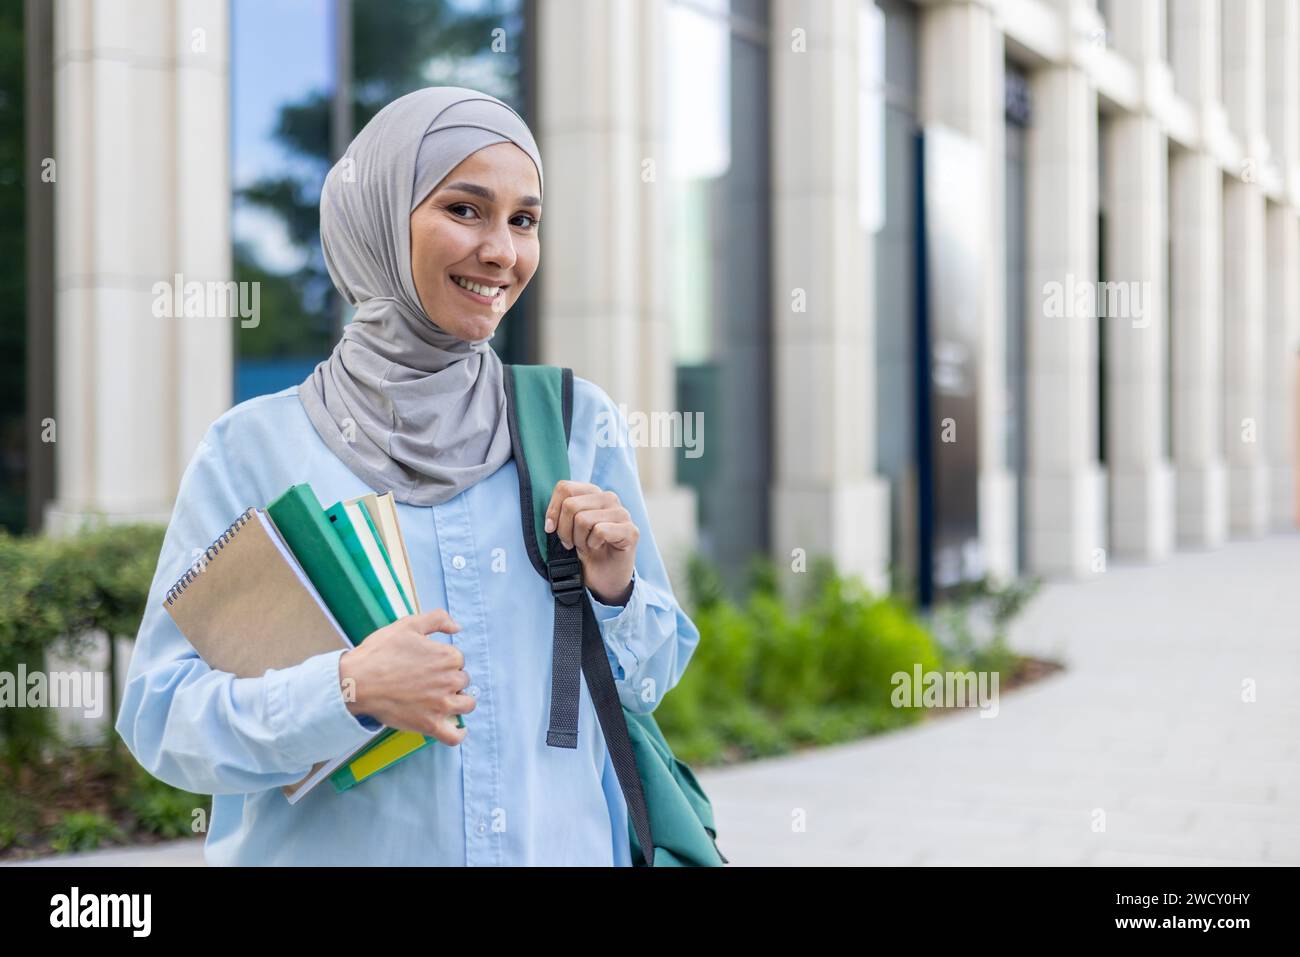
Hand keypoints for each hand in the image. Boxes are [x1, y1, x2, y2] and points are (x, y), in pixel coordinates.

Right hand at [338, 609, 472, 745]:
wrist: (357, 682)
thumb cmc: (380, 653)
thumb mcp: (408, 625)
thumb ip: (437, 619)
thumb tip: (457, 627)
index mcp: (447, 656)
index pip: (458, 660)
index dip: (444, 661)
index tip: (428, 665)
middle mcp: (450, 681)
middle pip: (462, 681)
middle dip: (449, 680)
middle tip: (427, 681)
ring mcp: (441, 705)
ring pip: (466, 705)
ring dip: (458, 702)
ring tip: (442, 700)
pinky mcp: (430, 725)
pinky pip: (455, 736)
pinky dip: (459, 734)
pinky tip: (455, 728)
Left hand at [543, 480, 637, 605]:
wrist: (604, 579)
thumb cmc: (587, 551)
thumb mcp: (568, 529)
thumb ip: (562, 514)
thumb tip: (550, 521)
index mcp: (593, 493)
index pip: (565, 488)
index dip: (552, 510)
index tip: (550, 529)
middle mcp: (609, 498)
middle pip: (571, 505)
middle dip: (564, 529)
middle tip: (572, 543)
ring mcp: (622, 513)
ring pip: (583, 519)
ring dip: (579, 539)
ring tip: (586, 546)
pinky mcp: (631, 531)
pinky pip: (600, 531)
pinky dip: (593, 544)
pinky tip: (598, 548)